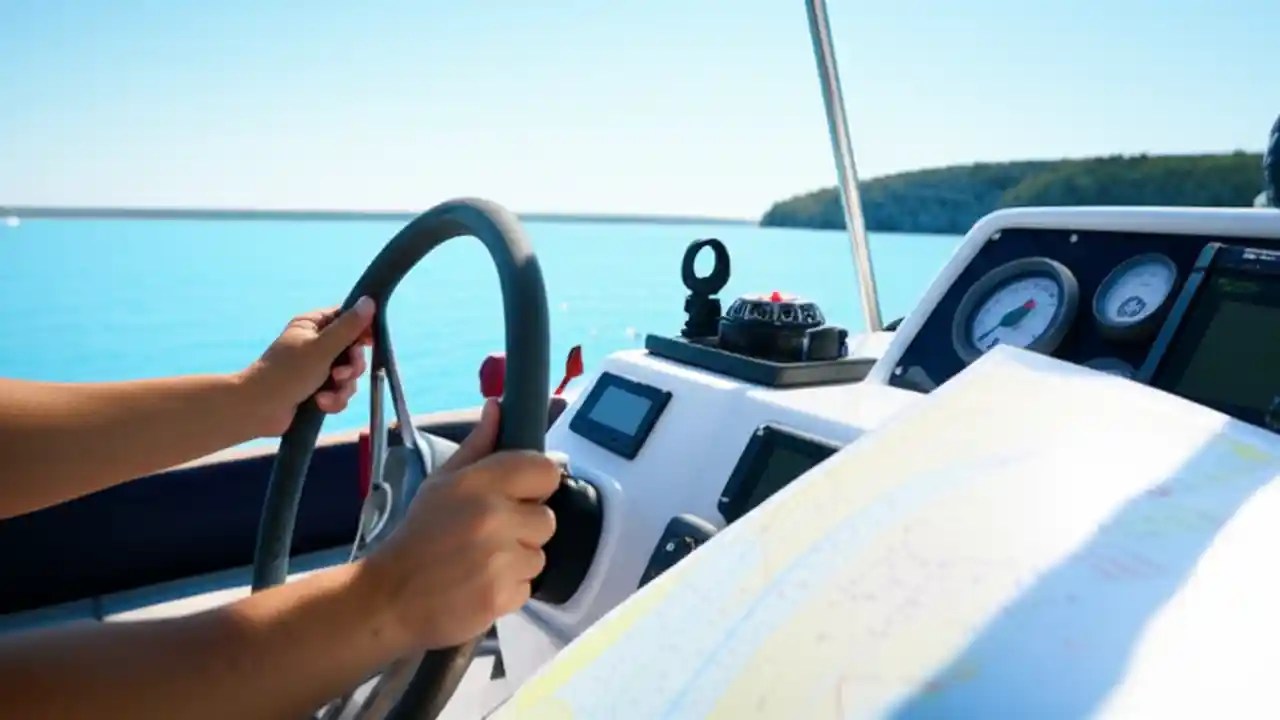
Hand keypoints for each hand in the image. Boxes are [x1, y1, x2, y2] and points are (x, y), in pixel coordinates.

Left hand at [240, 298, 375, 436]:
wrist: (258, 410)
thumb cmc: (287, 373)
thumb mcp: (321, 347)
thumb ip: (348, 327)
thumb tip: (369, 301)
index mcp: (313, 325)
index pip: (346, 318)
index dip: (362, 328)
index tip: (370, 341)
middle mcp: (316, 344)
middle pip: (353, 350)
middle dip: (351, 367)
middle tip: (340, 375)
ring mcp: (318, 368)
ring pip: (349, 375)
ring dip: (342, 387)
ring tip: (326, 394)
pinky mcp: (319, 390)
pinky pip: (340, 392)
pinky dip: (333, 400)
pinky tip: (320, 404)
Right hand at [360, 399, 560, 649]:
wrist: (389, 597)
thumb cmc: (418, 535)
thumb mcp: (442, 483)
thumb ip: (478, 446)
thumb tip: (498, 406)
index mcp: (480, 482)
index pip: (545, 471)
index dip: (537, 484)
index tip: (520, 495)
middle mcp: (495, 517)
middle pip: (547, 518)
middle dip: (525, 527)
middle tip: (491, 534)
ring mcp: (501, 559)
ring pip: (539, 554)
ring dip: (518, 560)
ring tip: (483, 562)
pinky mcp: (503, 595)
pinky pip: (528, 586)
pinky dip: (509, 588)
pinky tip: (481, 584)